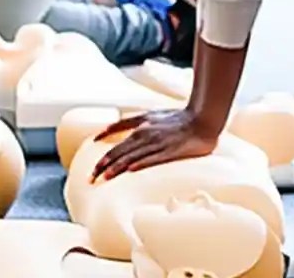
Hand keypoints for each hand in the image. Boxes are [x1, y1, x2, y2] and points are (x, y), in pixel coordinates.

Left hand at [90, 108, 218, 180]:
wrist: (202, 119)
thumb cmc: (177, 118)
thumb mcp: (150, 115)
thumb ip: (131, 122)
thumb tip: (109, 131)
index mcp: (140, 124)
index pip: (115, 142)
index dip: (102, 155)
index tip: (92, 167)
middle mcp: (146, 132)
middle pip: (119, 151)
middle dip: (103, 166)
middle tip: (90, 179)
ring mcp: (158, 142)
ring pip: (132, 156)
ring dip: (116, 167)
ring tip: (104, 178)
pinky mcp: (171, 151)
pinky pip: (152, 158)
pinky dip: (140, 163)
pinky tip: (130, 170)